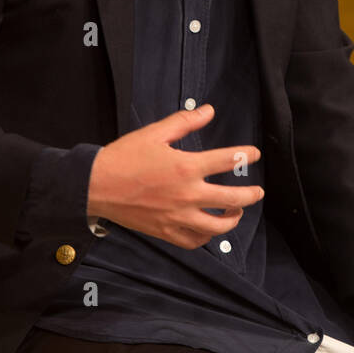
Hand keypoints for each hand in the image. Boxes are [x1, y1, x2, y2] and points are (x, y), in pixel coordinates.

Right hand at [87, 102, 262, 248]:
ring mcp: (177, 217)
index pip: (226, 161)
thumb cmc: (124, 157)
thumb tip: (209, 111)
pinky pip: (194, 241)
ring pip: (217, 227)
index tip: (254, 154)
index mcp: (186, 167)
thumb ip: (185, 123)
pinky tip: (210, 229)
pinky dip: (206, 237)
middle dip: (250, 195)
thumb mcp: (155, 133)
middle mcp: (186, 195)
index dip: (245, 155)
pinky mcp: (165, 232)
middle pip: (231, 199)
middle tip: (257, 191)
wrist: (96, 185)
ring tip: (236, 210)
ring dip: (233, 219)